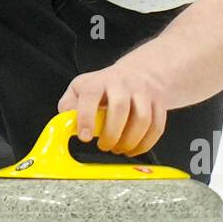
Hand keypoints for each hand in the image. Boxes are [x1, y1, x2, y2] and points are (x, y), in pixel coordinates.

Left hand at [56, 51, 170, 156]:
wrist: (137, 73)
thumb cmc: (104, 86)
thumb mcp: (80, 89)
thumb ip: (68, 106)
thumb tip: (64, 123)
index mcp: (98, 82)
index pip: (91, 95)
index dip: (87, 117)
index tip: (85, 137)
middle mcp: (121, 84)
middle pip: (120, 107)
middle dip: (112, 133)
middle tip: (104, 146)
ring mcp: (142, 92)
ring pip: (143, 118)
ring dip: (130, 140)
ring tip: (119, 148)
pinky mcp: (159, 103)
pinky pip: (157, 126)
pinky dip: (146, 143)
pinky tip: (134, 149)